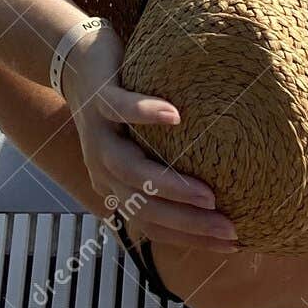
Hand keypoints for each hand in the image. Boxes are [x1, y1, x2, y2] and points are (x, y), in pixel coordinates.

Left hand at [61, 22, 238, 251]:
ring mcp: (100, 133)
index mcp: (113, 185)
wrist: (75, 61)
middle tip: (229, 230)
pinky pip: (121, 108)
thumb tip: (220, 186)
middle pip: (142, 207)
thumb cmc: (121, 104)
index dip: (189, 239)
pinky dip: (146, 114)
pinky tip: (175, 116)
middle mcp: (103, 167)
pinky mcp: (99, 99)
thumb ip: (166, 164)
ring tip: (207, 195)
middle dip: (187, 223)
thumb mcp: (142, 142)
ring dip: (168, 186)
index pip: (152, 224)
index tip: (232, 246)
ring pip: (129, 169)